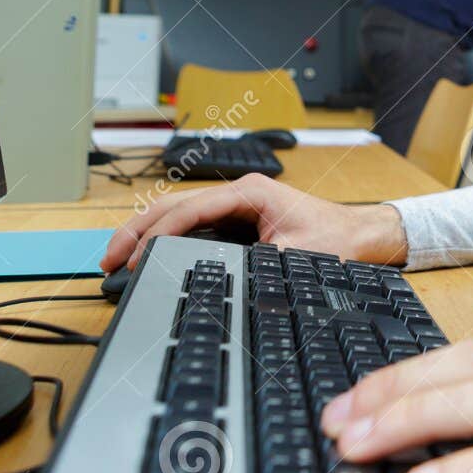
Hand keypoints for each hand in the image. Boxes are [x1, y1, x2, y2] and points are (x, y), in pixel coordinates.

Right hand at [99, 174, 406, 271]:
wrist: (364, 237)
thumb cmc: (339, 240)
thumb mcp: (300, 257)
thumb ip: (261, 264)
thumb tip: (227, 278)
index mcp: (251, 193)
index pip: (191, 209)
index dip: (158, 233)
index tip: (135, 257)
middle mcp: (240, 193)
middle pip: (174, 206)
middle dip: (138, 231)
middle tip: (108, 260)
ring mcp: (237, 205)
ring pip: (178, 214)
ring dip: (147, 235)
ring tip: (116, 260)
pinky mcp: (238, 220)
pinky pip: (193, 226)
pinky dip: (166, 240)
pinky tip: (148, 257)